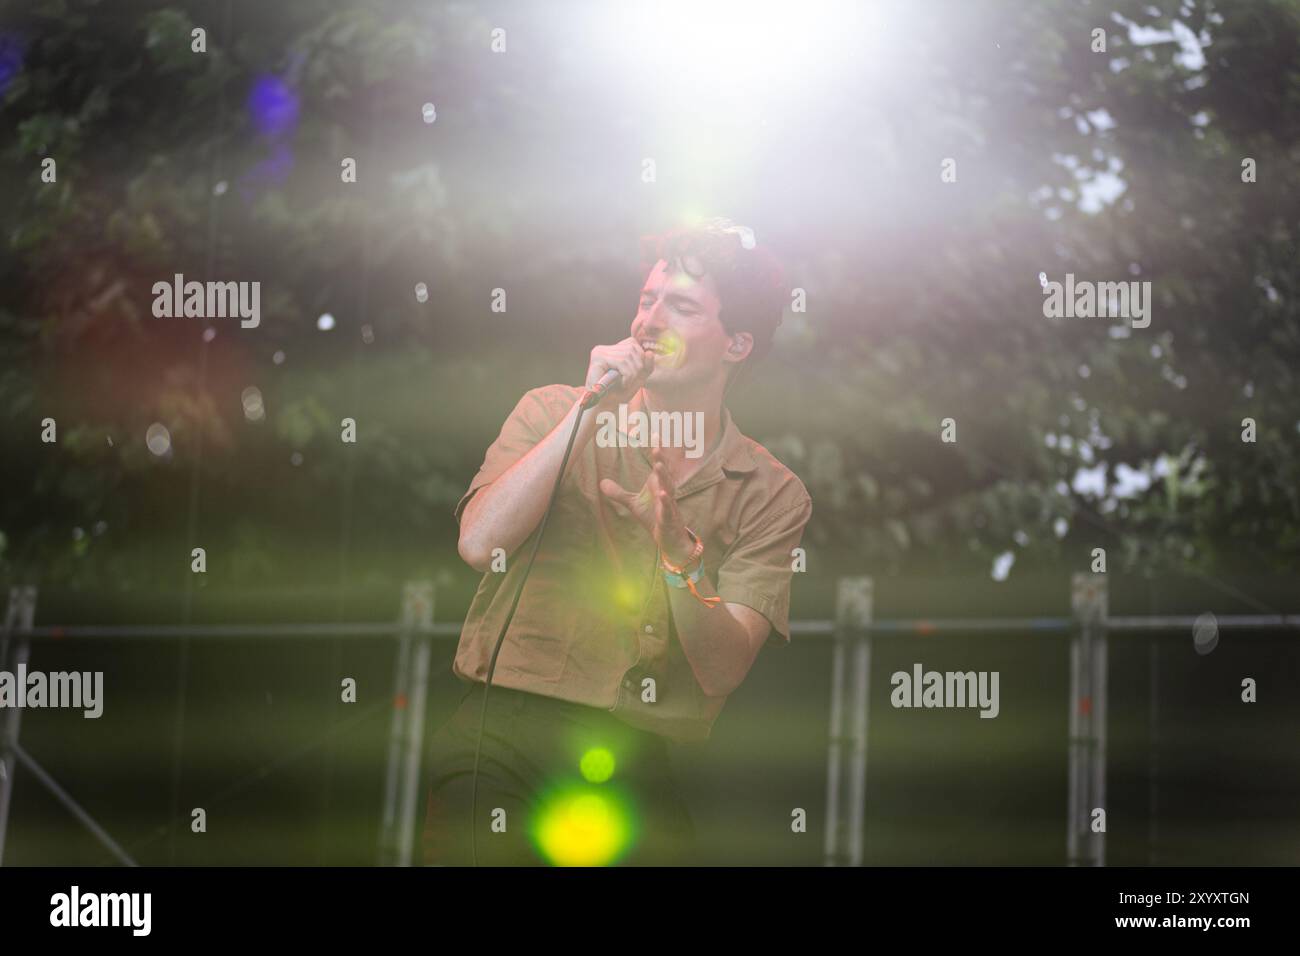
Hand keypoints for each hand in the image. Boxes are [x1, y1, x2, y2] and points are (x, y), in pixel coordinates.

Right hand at [586, 337, 655, 406]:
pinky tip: (623, 384)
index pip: (632, 343)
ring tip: (626, 384)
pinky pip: (621, 362)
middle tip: (632, 382)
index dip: (640, 358)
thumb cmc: (618, 394)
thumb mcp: (638, 379)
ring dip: (632, 373)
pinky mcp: (598, 358)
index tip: (636, 375)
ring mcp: (599, 352)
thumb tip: (650, 352)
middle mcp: (604, 348)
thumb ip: (646, 366)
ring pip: (628, 355)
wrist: (601, 407)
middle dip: (638, 366)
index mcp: (611, 350)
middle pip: (632, 348)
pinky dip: (627, 375)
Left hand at [599, 445, 696, 566]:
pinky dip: (665, 501)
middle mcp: (666, 491)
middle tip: (656, 447)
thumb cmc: (654, 517)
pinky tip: (662, 494)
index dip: (657, 451)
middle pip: (664, 473)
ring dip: (664, 477)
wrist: (669, 538)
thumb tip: (601, 482)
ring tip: (659, 465)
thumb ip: (619, 493)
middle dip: (661, 460)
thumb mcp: (633, 504)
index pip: (658, 465)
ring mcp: (668, 505)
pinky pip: (667, 509)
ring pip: (668, 488)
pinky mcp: (668, 519)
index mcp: (658, 485)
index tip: (654, 434)